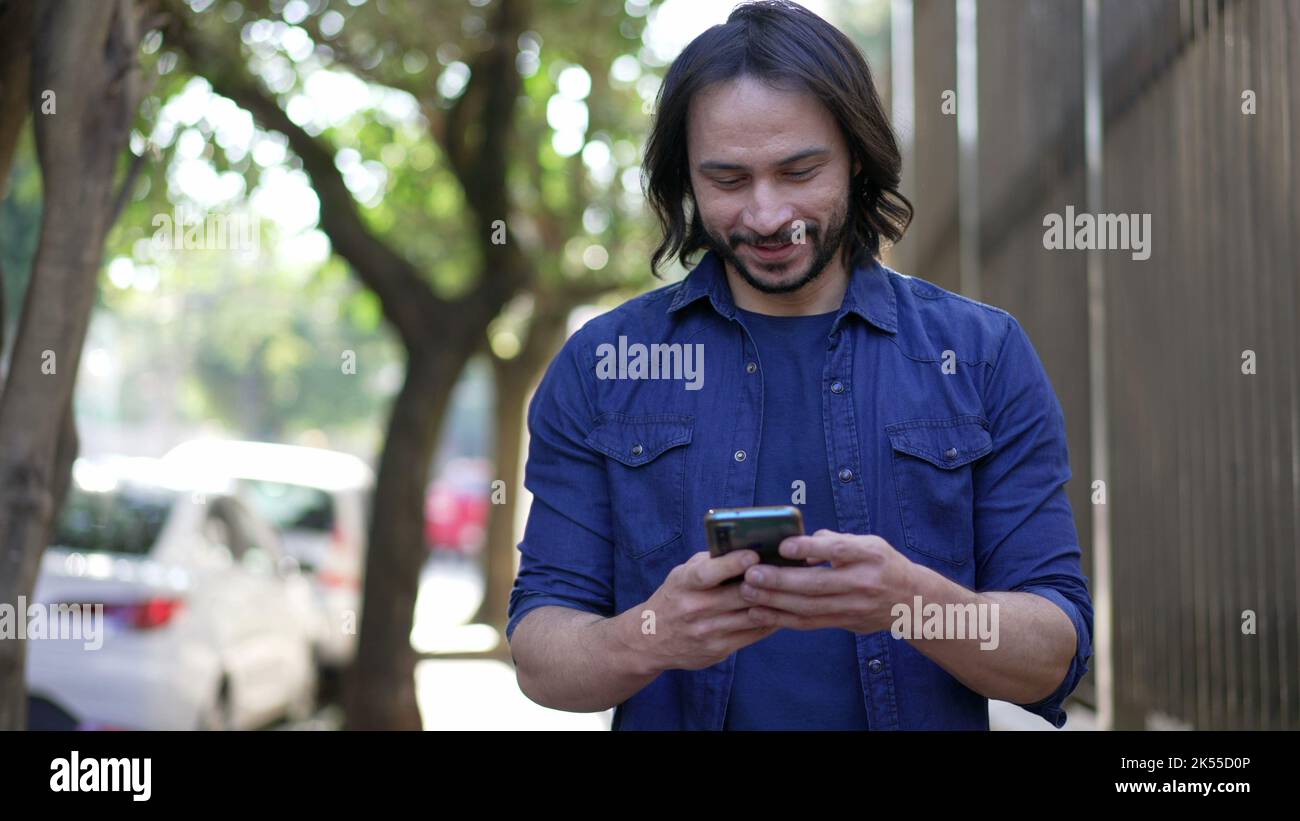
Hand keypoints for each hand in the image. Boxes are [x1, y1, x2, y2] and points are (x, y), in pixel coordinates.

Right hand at [637, 549, 780, 671]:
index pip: (708, 573)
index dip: (732, 563)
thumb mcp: (682, 574)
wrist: (650, 639)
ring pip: (751, 616)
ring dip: (775, 603)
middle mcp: (694, 609)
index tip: (754, 554)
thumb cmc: (675, 597)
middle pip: (738, 596)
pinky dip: (771, 621)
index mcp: (684, 584)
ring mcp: (707, 632)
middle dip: (765, 583)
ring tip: (794, 589)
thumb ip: (709, 562)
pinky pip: (753, 635)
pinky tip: (783, 610)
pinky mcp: (719, 650)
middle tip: (788, 570)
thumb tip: (746, 545)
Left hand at [739, 530, 918, 633]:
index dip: (809, 547)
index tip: (783, 546)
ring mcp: (854, 606)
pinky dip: (781, 618)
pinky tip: (759, 612)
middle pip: (817, 584)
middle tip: (751, 574)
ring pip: (809, 607)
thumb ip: (834, 541)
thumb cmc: (880, 563)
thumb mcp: (867, 543)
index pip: (838, 550)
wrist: (910, 601)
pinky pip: (809, 623)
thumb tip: (799, 546)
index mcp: (870, 555)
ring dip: (774, 602)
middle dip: (780, 580)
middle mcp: (863, 582)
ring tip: (747, 592)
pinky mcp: (844, 623)